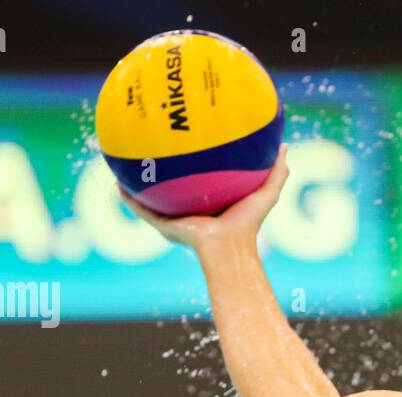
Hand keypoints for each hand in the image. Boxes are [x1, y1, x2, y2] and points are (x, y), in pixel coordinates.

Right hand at [117, 143, 290, 252]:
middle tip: (153, 144)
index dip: (190, 162)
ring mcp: (172, 218)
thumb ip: (276, 172)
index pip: (196, 180)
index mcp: (208, 203)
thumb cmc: (248, 225)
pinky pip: (140, 209)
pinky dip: (127, 197)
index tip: (186, 142)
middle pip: (170, 186)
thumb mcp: (265, 194)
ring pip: (149, 197)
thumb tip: (285, 146)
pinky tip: (117, 180)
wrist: (229, 248)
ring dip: (137, 181)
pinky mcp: (162, 225)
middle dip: (161, 168)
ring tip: (125, 159)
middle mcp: (188, 210)